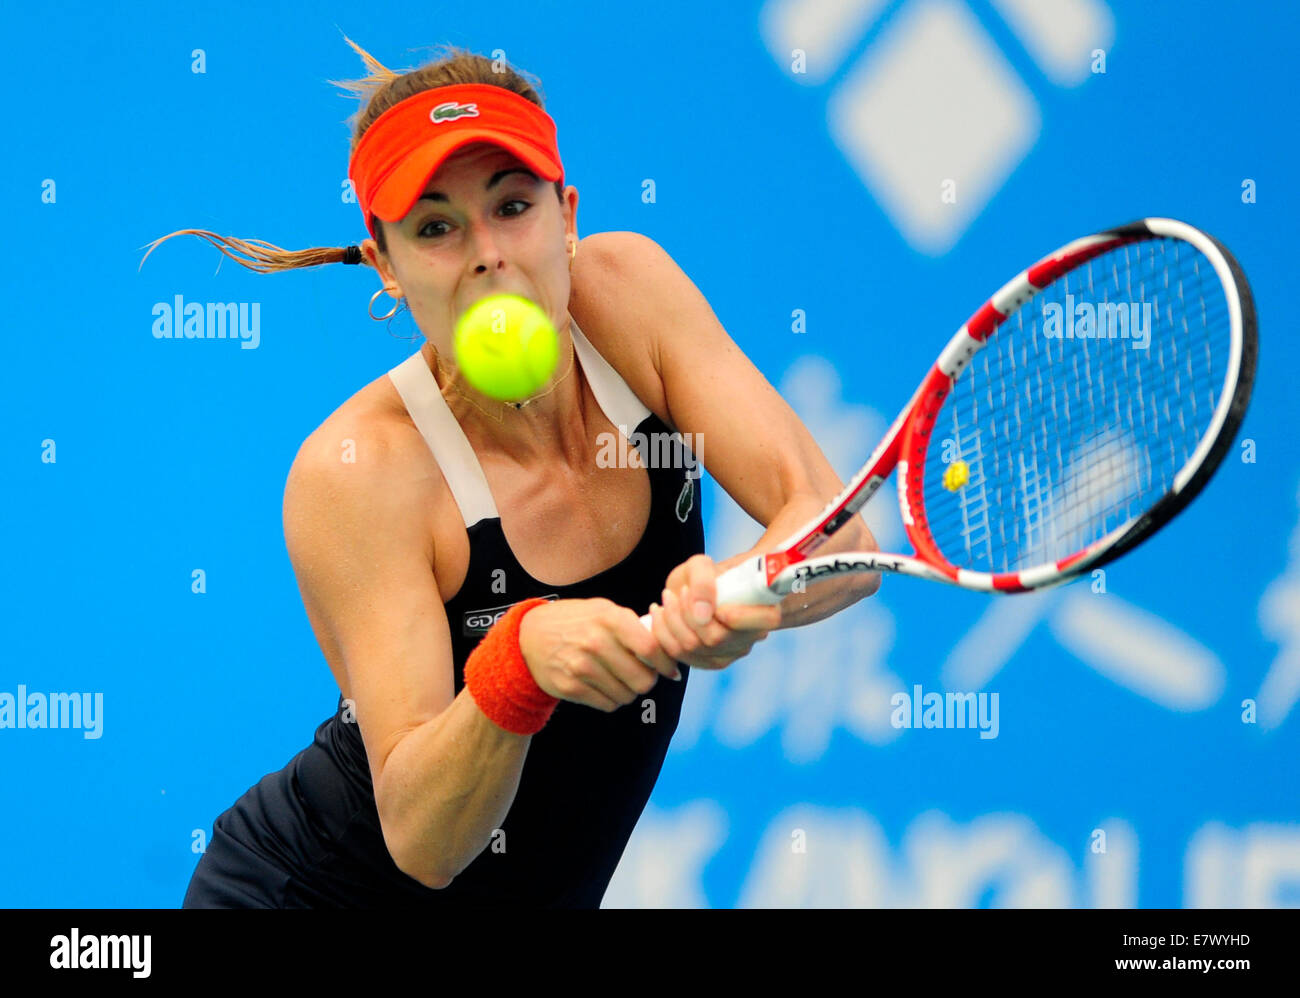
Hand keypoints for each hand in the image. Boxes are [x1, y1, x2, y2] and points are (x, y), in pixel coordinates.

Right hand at [518, 598, 681, 712]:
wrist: (529, 636)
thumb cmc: (575, 622)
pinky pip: (608, 704)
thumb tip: (668, 649)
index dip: (666, 663)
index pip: (652, 649)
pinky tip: (602, 685)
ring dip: (628, 691)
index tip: (669, 669)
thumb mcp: (603, 610)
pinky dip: (611, 699)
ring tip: (618, 678)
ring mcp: (581, 666)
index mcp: (610, 619)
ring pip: (627, 696)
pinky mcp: (570, 687)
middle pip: (643, 680)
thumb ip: (634, 626)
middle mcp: (596, 642)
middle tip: (641, 674)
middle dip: (647, 680)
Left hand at [647, 553, 781, 670]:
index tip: (715, 601)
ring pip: (693, 648)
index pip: (766, 620)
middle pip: (715, 638)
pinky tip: (660, 615)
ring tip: (666, 598)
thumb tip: (702, 615)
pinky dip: (663, 633)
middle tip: (679, 591)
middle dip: (687, 612)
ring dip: (671, 621)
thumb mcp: (702, 565)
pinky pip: (680, 656)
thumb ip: (703, 582)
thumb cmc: (705, 576)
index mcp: (764, 608)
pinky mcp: (707, 662)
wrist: (696, 590)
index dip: (739, 615)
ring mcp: (730, 653)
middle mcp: (751, 636)